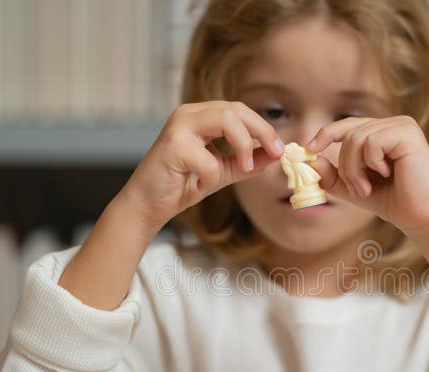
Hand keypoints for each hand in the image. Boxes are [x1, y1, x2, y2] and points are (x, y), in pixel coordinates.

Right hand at [120, 101, 284, 232]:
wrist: (148, 204)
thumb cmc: (182, 185)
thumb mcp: (222, 171)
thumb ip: (248, 161)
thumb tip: (276, 153)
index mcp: (200, 116)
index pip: (239, 110)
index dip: (264, 127)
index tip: (280, 149)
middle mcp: (188, 114)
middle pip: (235, 109)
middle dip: (261, 131)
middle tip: (275, 153)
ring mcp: (178, 127)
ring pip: (225, 120)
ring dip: (243, 146)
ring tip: (244, 168)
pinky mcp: (172, 146)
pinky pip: (208, 159)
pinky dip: (212, 176)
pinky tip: (199, 185)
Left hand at [306, 116, 428, 237]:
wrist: (422, 217)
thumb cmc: (394, 202)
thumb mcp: (355, 188)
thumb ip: (333, 176)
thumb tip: (310, 160)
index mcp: (384, 132)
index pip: (348, 125)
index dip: (326, 134)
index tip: (310, 150)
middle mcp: (394, 124)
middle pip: (349, 132)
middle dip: (346, 166)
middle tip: (357, 191)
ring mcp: (403, 126)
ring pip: (357, 138)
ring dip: (355, 169)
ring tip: (367, 189)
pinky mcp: (409, 133)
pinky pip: (372, 141)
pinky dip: (371, 163)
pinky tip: (388, 175)